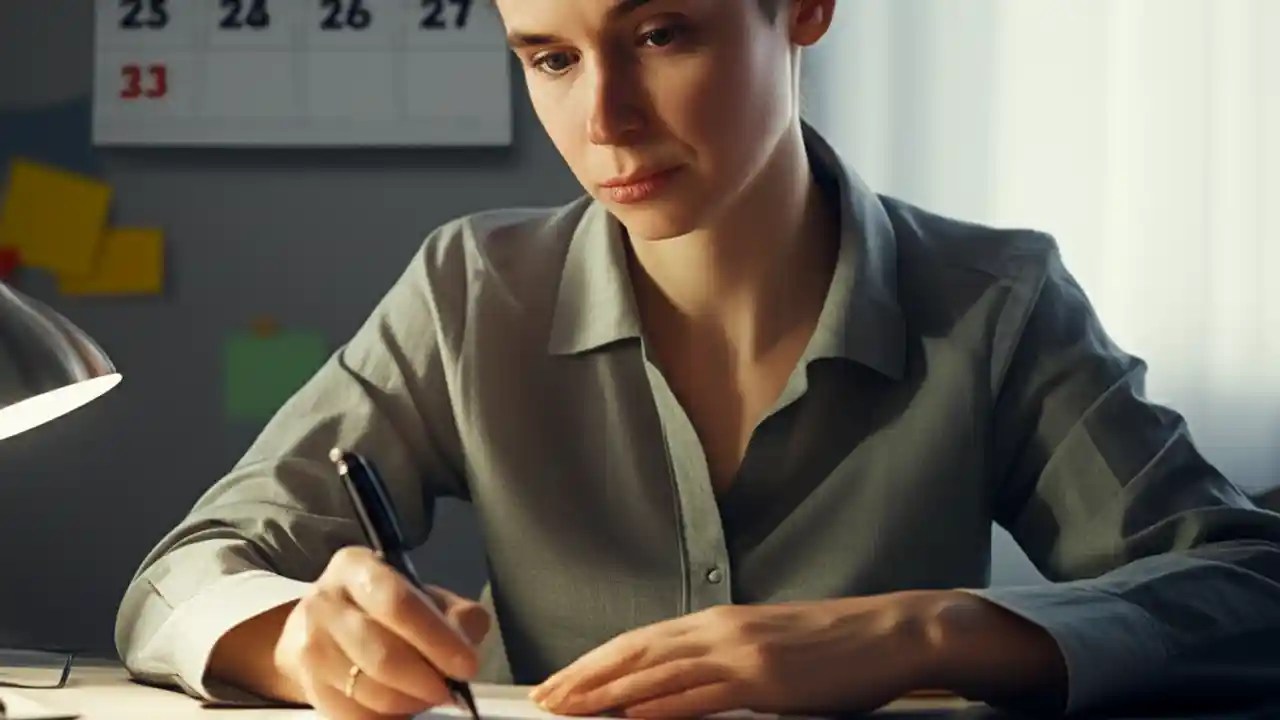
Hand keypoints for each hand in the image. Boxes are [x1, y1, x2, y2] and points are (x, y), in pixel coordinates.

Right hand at [273, 546, 490, 719]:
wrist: (321, 629)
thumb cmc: (382, 608)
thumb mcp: (423, 595)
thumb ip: (455, 613)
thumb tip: (467, 640)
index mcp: (356, 569)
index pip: (398, 604)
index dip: (437, 639)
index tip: (467, 666)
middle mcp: (325, 604)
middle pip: (382, 655)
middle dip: (426, 680)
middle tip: (449, 690)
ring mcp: (311, 649)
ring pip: (371, 692)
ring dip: (410, 702)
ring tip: (427, 694)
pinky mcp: (310, 688)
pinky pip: (357, 716)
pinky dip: (389, 717)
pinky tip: (402, 704)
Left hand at [528, 591, 953, 717]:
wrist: (891, 632)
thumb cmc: (835, 645)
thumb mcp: (768, 644)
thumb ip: (724, 659)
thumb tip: (685, 679)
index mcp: (718, 621)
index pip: (640, 640)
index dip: (595, 661)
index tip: (562, 680)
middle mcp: (720, 630)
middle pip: (635, 653)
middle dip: (583, 677)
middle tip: (542, 698)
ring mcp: (741, 653)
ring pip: (656, 673)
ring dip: (605, 693)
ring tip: (567, 708)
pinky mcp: (765, 679)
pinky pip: (702, 695)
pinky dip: (662, 706)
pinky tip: (632, 717)